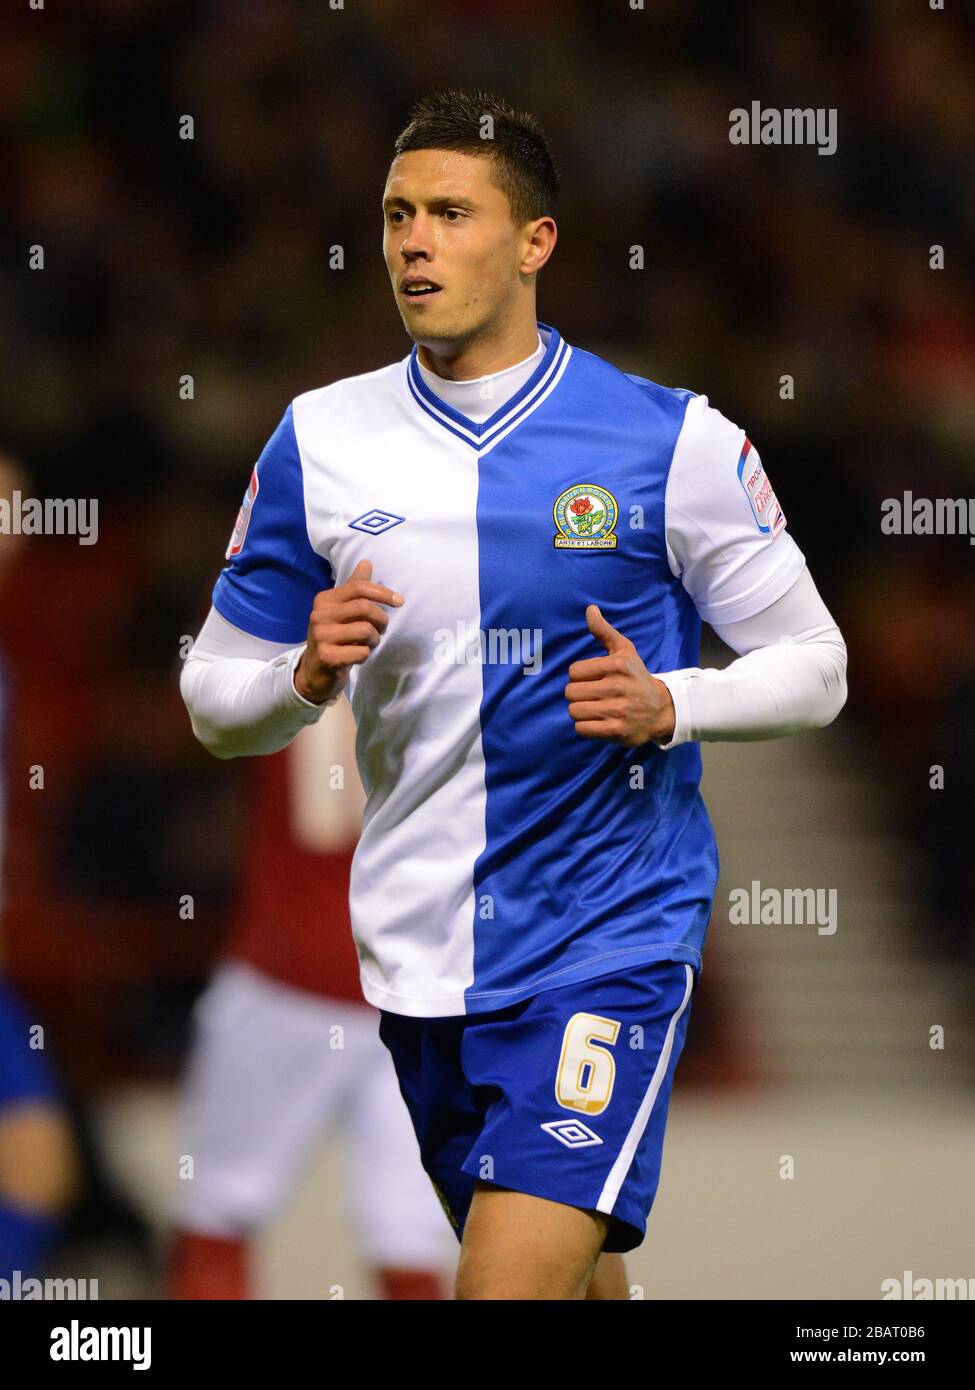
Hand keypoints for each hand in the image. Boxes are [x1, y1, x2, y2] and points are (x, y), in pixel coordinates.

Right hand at [294, 558, 403, 703]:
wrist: (315, 671)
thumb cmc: (335, 636)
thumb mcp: (342, 610)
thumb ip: (354, 588)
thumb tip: (366, 562)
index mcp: (324, 600)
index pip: (359, 587)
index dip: (383, 593)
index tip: (400, 601)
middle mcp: (319, 615)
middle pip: (364, 608)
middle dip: (381, 619)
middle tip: (382, 629)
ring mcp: (321, 636)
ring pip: (365, 631)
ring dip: (374, 640)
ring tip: (368, 644)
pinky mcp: (326, 657)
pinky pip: (361, 652)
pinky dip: (365, 655)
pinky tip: (357, 656)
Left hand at [563, 605, 675, 745]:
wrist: (661, 709)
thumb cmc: (636, 677)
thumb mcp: (624, 651)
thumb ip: (604, 631)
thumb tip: (590, 609)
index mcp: (617, 665)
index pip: (574, 671)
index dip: (579, 676)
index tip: (592, 678)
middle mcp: (618, 687)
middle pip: (570, 692)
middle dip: (577, 694)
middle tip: (591, 695)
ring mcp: (618, 710)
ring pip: (574, 711)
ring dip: (580, 711)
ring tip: (593, 708)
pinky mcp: (617, 731)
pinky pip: (582, 729)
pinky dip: (585, 727)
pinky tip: (596, 721)